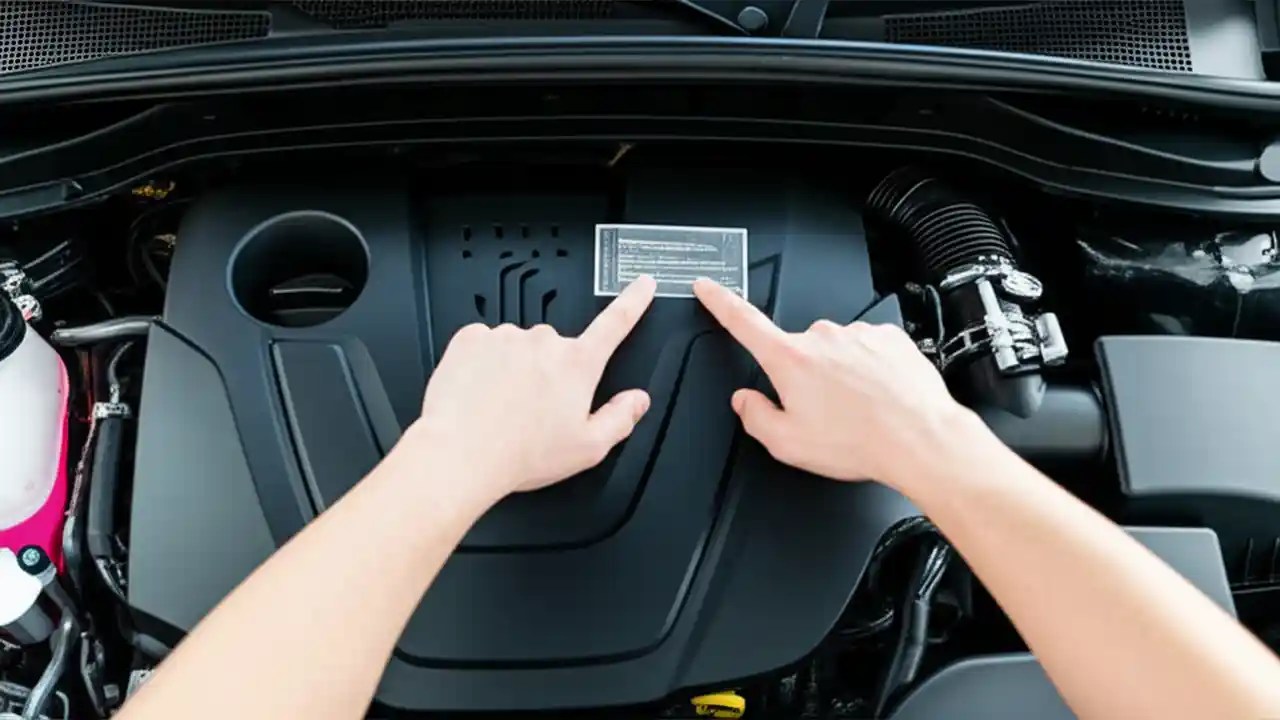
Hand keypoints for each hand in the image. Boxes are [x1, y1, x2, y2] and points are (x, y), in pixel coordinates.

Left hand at [410, 276, 655, 501]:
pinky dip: (485, 364)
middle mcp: (543, 342)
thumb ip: (620, 418)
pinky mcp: (471, 338)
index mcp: (577, 365)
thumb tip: (637, 400)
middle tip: (535, 408)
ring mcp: (506, 336)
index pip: (615, 323)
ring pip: (518, 347)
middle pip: (556, 348)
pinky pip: (485, 344)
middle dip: (550, 371)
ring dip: (515, 368)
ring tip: (502, 406)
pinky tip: (482, 393)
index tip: (642, 285)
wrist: (460, 454)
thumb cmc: (520, 455)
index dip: (633, 301)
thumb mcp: (588, 448)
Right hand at [693, 278, 974, 487]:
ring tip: (858, 409)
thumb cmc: (859, 442)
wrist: (919, 439)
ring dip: (840, 375)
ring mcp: (858, 335)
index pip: (743, 321)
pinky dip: (869, 372)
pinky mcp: (889, 337)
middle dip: (805, 377)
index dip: (720, 302)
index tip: (707, 287)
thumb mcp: (788, 443)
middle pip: (798, 351)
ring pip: (836, 352)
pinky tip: (878, 398)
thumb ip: (755, 417)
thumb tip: (746, 401)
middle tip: (824, 412)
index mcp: (790, 360)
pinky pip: (867, 350)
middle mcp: (822, 338)